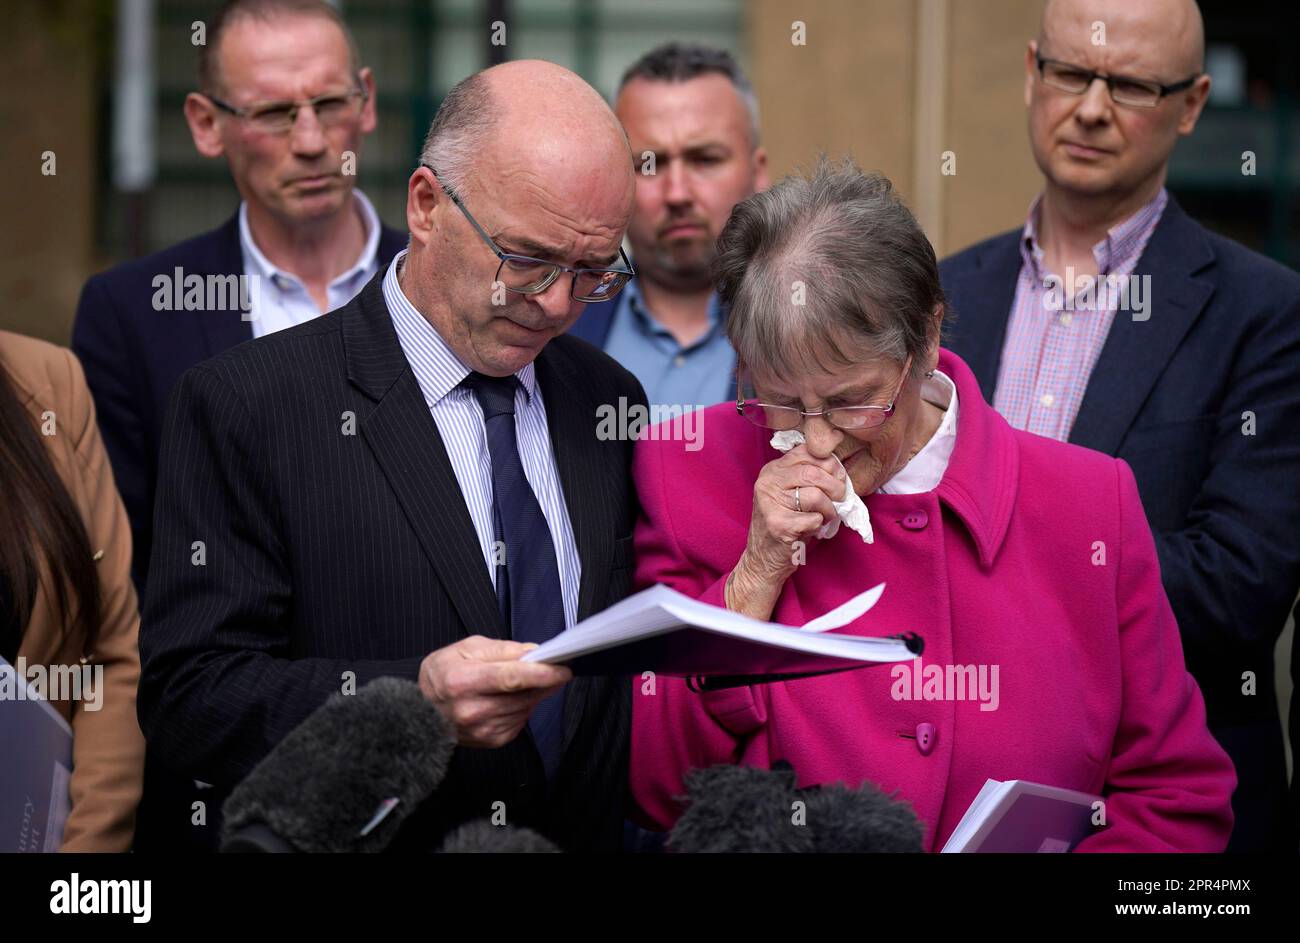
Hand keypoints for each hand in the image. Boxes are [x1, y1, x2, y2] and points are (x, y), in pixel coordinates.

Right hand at [417, 636, 571, 748]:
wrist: (421, 706)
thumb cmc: (443, 672)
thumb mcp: (467, 648)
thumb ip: (504, 650)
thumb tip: (535, 653)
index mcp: (462, 682)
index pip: (511, 678)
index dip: (542, 673)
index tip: (563, 669)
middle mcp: (471, 710)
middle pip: (524, 695)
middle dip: (545, 681)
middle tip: (554, 669)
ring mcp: (480, 729)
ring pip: (526, 708)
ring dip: (533, 694)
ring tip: (521, 682)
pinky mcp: (490, 740)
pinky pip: (521, 721)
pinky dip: (523, 707)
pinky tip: (509, 699)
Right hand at [728, 445, 845, 618]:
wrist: (762, 559)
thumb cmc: (785, 523)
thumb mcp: (790, 492)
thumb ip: (808, 476)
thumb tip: (839, 466)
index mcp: (772, 470)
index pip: (806, 452)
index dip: (829, 463)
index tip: (838, 476)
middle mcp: (767, 483)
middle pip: (813, 472)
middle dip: (835, 486)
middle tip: (839, 498)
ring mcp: (770, 503)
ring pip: (816, 495)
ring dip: (829, 509)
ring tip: (824, 517)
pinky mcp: (778, 525)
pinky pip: (814, 519)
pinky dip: (819, 526)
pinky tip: (810, 529)